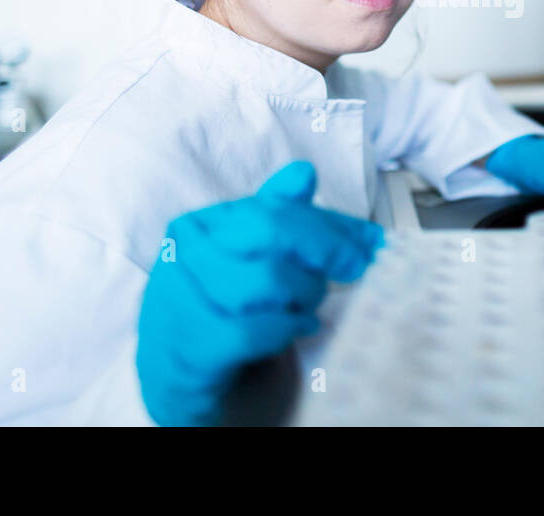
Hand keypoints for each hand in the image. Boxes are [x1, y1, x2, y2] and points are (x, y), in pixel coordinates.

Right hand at [136, 160, 382, 425]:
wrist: (172, 372)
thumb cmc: (217, 306)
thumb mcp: (246, 257)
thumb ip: (277, 217)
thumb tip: (304, 172)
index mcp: (201, 224)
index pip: (275, 207)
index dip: (332, 223)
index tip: (372, 241)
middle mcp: (186, 254)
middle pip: (272, 229)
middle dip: (327, 248)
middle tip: (355, 268)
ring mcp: (184, 299)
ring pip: (270, 278)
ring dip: (306, 293)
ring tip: (309, 304)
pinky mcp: (194, 345)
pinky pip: (256, 328)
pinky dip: (289, 327)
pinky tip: (299, 327)